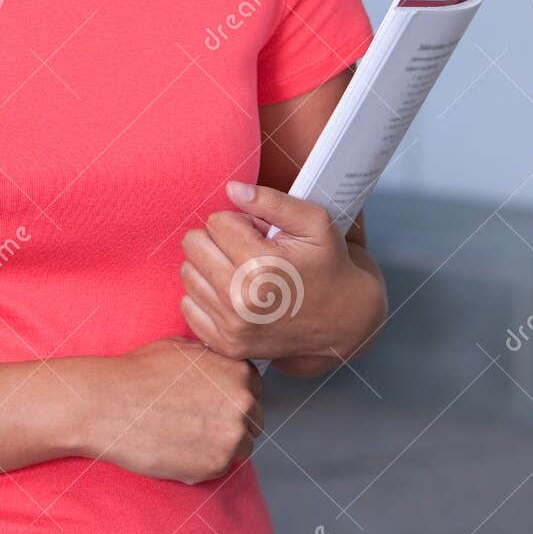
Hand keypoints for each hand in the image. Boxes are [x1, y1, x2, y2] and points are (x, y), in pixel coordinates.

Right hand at [79, 337, 263, 483]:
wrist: (108, 404)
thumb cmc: (139, 372)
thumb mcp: (182, 347)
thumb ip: (213, 358)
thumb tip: (222, 364)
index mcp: (238, 370)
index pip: (254, 389)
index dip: (233, 395)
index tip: (214, 401)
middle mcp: (242, 402)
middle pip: (254, 419)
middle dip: (232, 421)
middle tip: (200, 422)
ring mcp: (231, 436)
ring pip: (241, 446)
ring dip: (222, 444)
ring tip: (188, 437)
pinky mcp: (215, 466)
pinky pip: (221, 467)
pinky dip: (204, 462)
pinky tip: (179, 449)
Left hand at [179, 181, 386, 373]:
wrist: (344, 322)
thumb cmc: (329, 265)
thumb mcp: (314, 223)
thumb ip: (271, 201)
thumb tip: (231, 189)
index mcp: (260, 265)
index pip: (216, 221)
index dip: (239, 221)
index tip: (261, 234)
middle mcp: (240, 299)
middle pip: (193, 245)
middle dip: (219, 240)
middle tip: (248, 250)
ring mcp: (230, 327)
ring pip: (188, 272)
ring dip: (211, 266)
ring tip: (243, 272)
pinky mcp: (225, 345)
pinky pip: (188, 305)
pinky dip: (206, 295)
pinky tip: (233, 294)